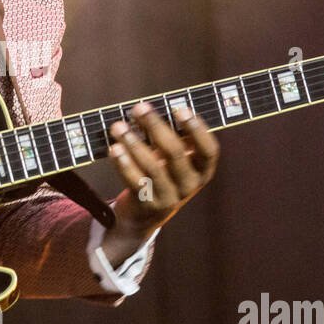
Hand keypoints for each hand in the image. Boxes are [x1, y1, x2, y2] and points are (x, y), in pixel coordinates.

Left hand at [106, 101, 218, 240]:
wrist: (145, 215)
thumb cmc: (162, 173)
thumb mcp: (173, 158)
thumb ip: (170, 136)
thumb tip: (149, 110)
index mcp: (202, 170)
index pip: (209, 150)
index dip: (198, 130)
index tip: (182, 110)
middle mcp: (189, 185)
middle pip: (176, 154)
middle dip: (157, 127)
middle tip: (140, 108)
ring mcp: (169, 197)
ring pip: (153, 168)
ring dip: (134, 144)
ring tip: (118, 127)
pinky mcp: (148, 204)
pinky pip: (135, 182)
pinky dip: (124, 164)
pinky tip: (114, 149)